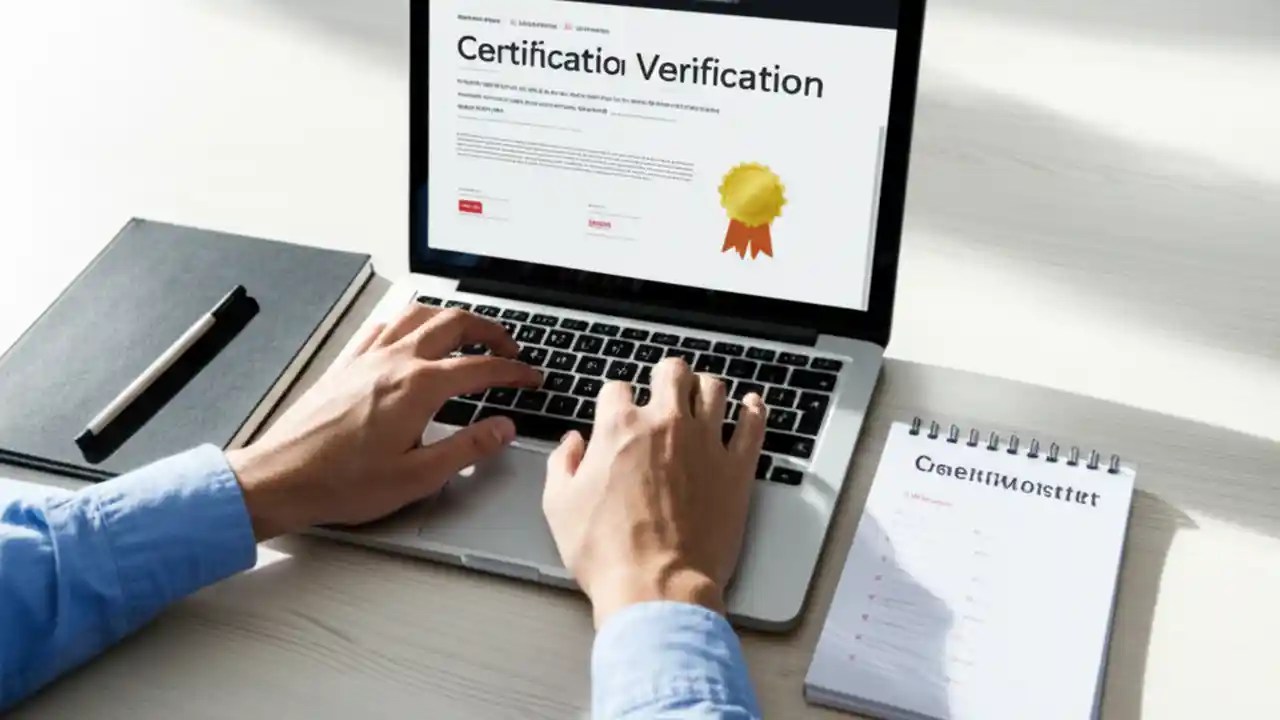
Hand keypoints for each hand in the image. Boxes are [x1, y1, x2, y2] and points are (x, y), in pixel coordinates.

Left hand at [226, 306, 540, 540]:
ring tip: (470, 332)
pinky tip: (413, 331)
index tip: (531, 377)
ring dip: (452, 317)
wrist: (280, 478)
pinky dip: (411, 319)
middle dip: (490, 330)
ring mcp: (367, 357)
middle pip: (454, 324)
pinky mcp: (347, 363)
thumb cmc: (340, 483)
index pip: (481, 367)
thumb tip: (502, 429)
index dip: (514, 371)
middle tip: (510, 348)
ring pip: (419, 313)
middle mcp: (394, 361)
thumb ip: (468, 449)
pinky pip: (385, 324)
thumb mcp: (418, 477)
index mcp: (418, 388)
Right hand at [542, 358, 766, 626]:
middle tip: (666, 388)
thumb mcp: (559, 507)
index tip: (619, 412)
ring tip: (703, 396)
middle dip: (666, 376)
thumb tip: (571, 444)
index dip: (616, 399)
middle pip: (672, 373)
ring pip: (714, 389)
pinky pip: (753, 424)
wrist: (656, 588)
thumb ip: (562, 465)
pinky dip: (753, 411)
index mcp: (619, 429)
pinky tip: (751, 406)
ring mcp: (705, 443)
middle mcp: (665, 425)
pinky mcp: (736, 468)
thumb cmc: (607, 553)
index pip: (618, 388)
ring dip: (706, 388)